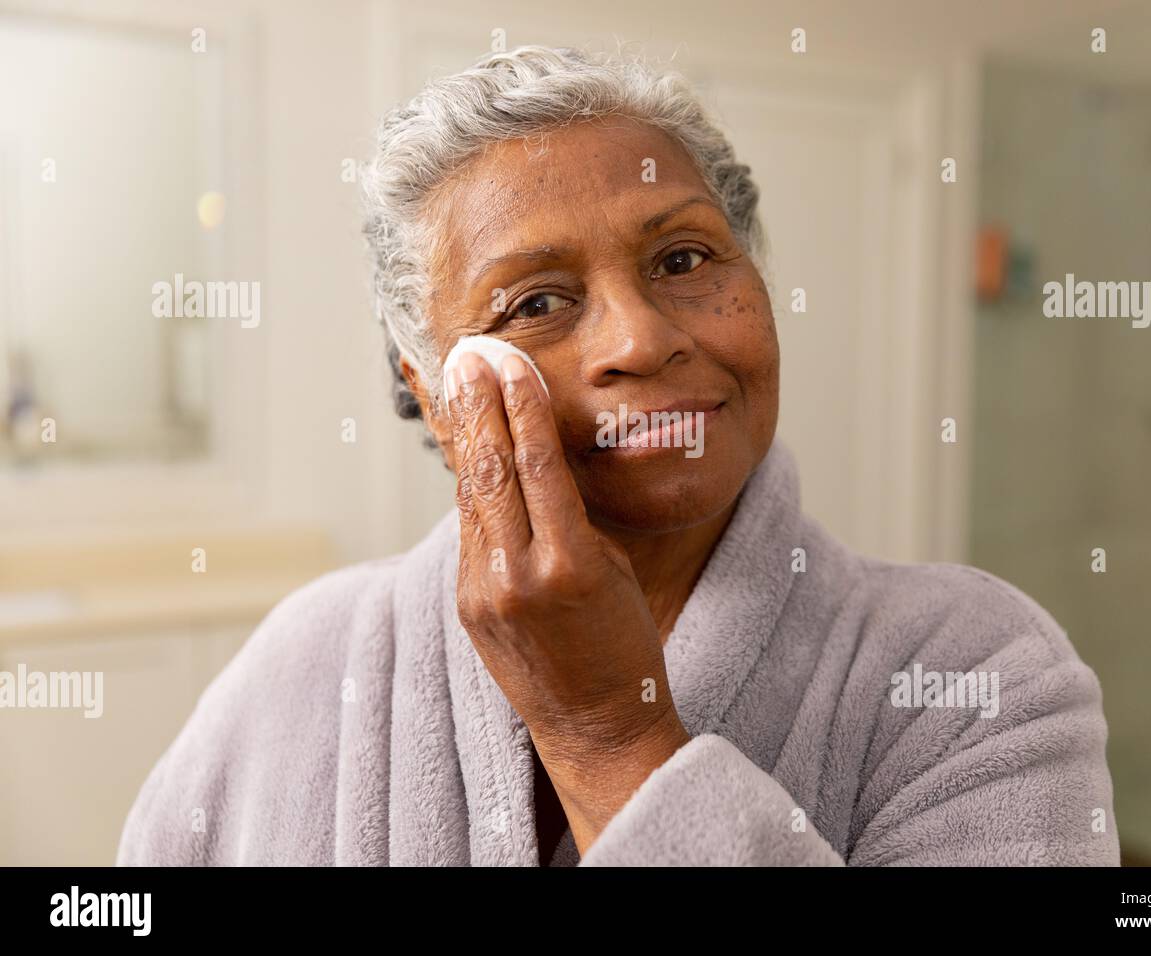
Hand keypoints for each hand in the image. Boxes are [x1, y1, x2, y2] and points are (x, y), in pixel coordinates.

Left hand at [444, 349, 690, 849]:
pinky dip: (468, 486)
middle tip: (467, 354)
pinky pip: (468, 532)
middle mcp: (518, 577)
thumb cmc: (625, 648)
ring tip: (455, 387)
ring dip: (463, 437)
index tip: (508, 361)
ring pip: (469, 496)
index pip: (535, 463)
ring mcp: (485, 593)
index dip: (519, 404)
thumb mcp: (616, 569)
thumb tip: (536, 464)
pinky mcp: (468, 606)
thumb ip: (573, 518)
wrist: (596, 727)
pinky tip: (467, 451)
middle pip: (489, 470)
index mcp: (570, 564)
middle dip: (477, 405)